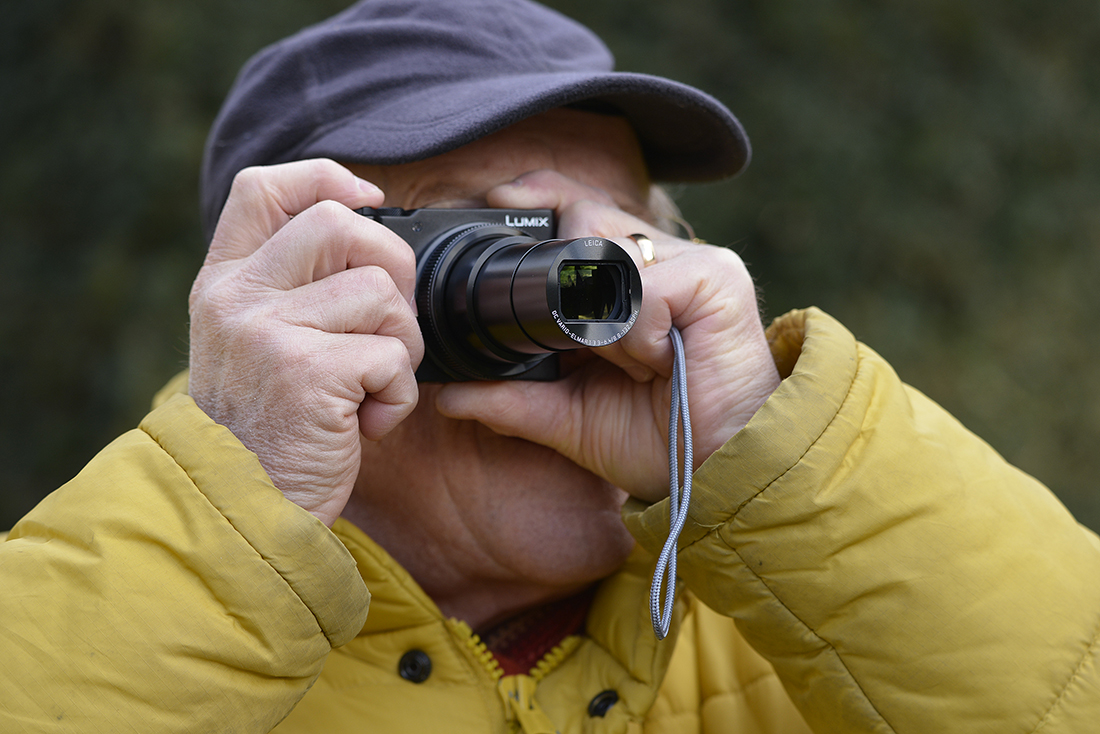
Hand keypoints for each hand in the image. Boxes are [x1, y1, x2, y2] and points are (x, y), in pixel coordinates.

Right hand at [188, 159, 423, 524]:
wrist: (242, 514)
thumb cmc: (267, 433)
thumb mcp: (254, 349)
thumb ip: (289, 291)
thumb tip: (365, 229)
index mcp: (223, 284)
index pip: (263, 187)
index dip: (326, 178)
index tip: (369, 200)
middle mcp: (236, 299)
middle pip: (341, 223)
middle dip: (392, 268)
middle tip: (387, 325)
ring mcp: (266, 333)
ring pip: (381, 292)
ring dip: (401, 345)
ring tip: (371, 388)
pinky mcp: (306, 374)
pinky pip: (392, 356)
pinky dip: (398, 397)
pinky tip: (367, 423)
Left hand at [434, 171, 780, 501]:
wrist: (717, 475)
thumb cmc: (659, 440)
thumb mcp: (569, 417)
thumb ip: (512, 399)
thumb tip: (448, 395)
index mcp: (628, 284)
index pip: (578, 214)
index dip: (541, 199)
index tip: (500, 201)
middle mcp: (660, 261)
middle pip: (586, 218)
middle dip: (564, 272)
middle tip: (582, 342)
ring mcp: (692, 263)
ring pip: (609, 246)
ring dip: (600, 316)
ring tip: (633, 365)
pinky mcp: (717, 278)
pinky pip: (644, 288)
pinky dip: (634, 332)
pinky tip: (656, 363)